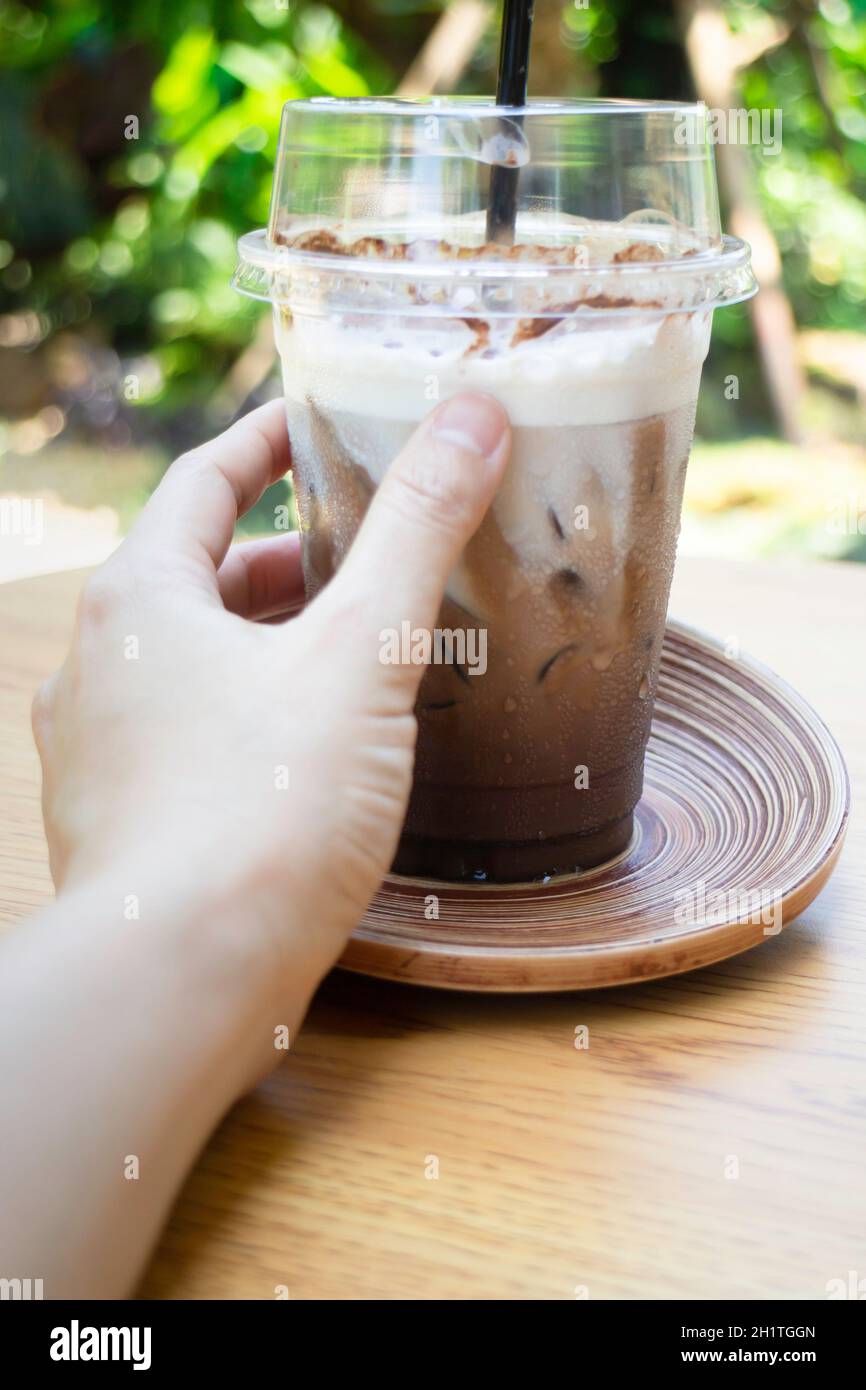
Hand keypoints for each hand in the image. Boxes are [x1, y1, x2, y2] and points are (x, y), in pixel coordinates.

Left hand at [33, 393, 510, 1002]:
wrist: (179, 982)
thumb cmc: (263, 810)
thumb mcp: (359, 655)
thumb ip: (415, 531)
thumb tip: (472, 416)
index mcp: (139, 599)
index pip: (204, 479)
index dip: (270, 442)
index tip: (324, 428)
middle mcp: (98, 666)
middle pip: (200, 576)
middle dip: (289, 560)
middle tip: (372, 555)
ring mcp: (99, 752)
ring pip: (195, 664)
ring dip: (269, 644)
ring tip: (356, 655)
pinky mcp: (121, 824)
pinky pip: (189, 737)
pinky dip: (250, 717)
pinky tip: (312, 752)